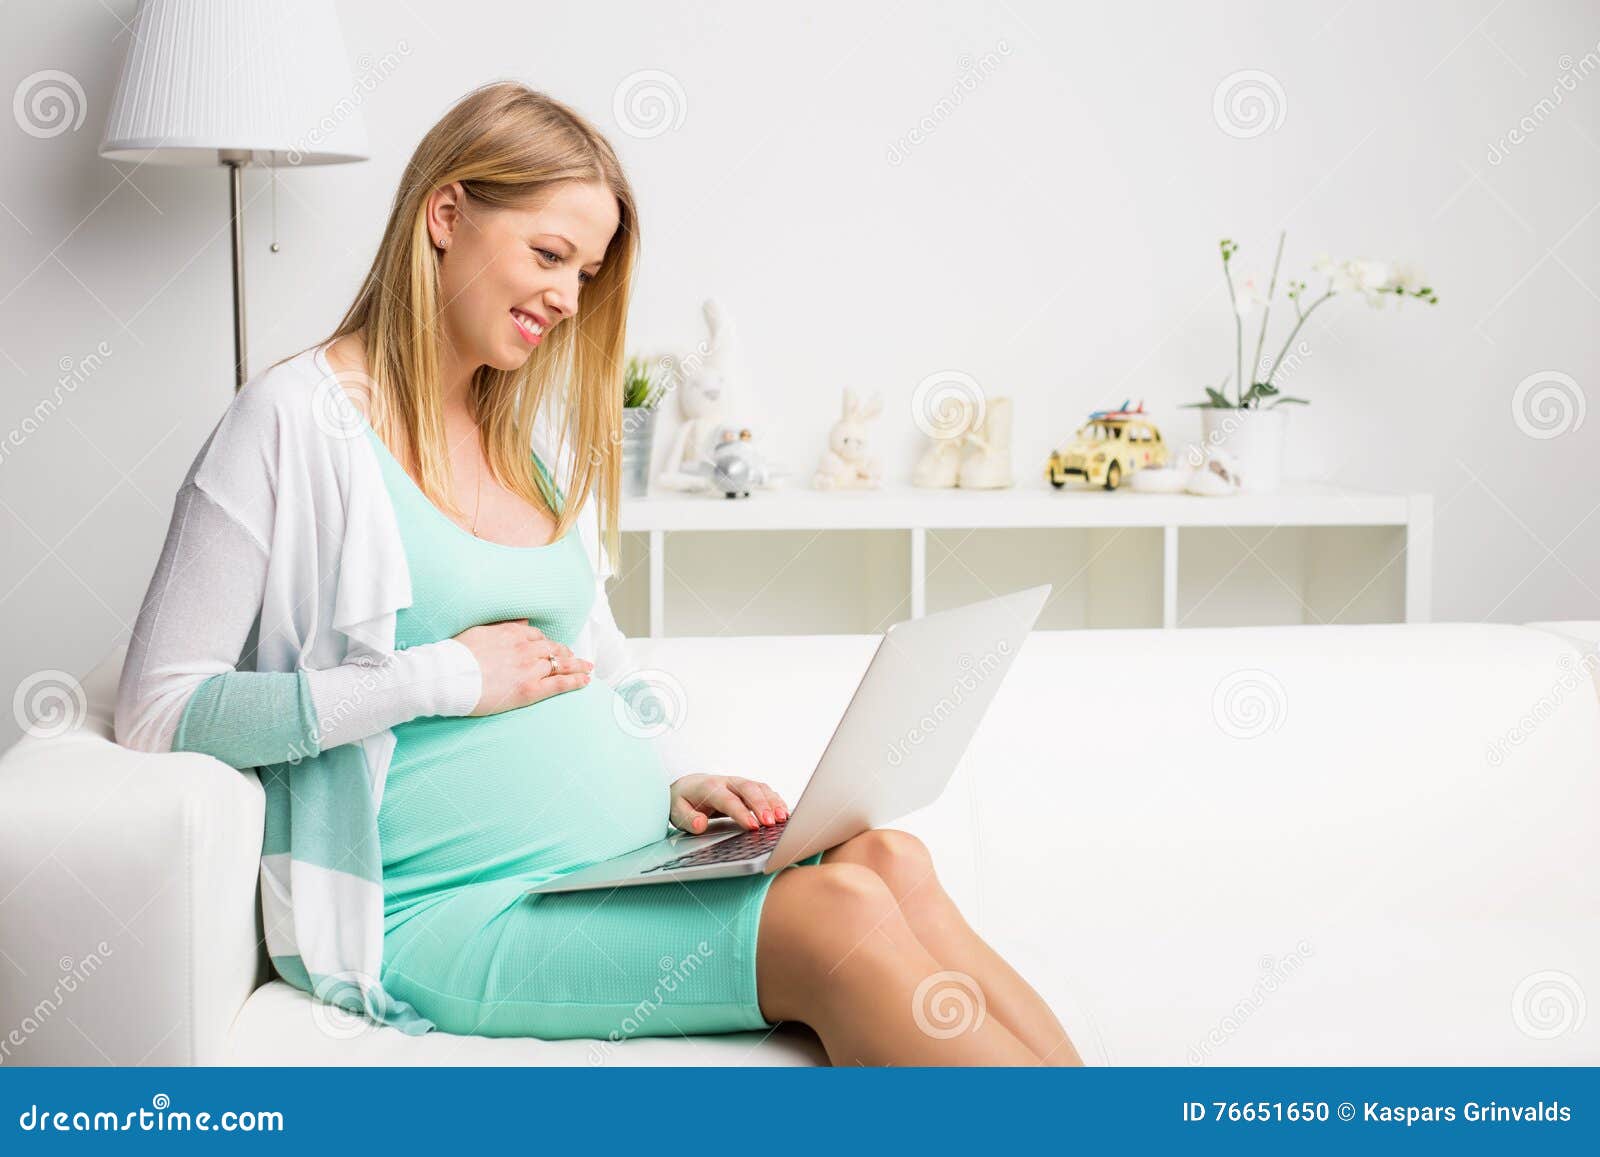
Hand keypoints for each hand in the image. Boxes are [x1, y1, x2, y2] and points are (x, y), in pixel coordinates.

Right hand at [452, 620, 594, 715]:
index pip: (538, 637)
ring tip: (587, 668)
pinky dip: (575, 681)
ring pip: (560, 664)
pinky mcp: (530, 689)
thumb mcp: (481, 632)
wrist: (449, 675)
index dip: (548, 644)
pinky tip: (585, 681)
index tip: (553, 648)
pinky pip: (559, 683)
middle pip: (553, 649)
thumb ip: (504, 627)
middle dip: (566, 653)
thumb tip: (523, 621)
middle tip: (576, 658)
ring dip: (577, 665)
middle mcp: (525, 649)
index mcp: (512, 634)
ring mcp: (529, 669)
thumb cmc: (457, 656)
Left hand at [668, 774, 789, 833]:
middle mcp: (726, 782)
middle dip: (761, 805)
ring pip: (760, 788)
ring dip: (773, 802)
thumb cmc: (684, 801)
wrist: (687, 786)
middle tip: (771, 823)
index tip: (752, 826)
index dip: (741, 812)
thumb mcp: (677, 812)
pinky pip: (765, 791)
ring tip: (783, 819)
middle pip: (748, 789)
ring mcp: (739, 784)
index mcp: (709, 787)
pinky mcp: (747, 788)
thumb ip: (688, 819)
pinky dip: (776, 801)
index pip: (727, 799)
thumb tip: (700, 824)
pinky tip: (784, 814)